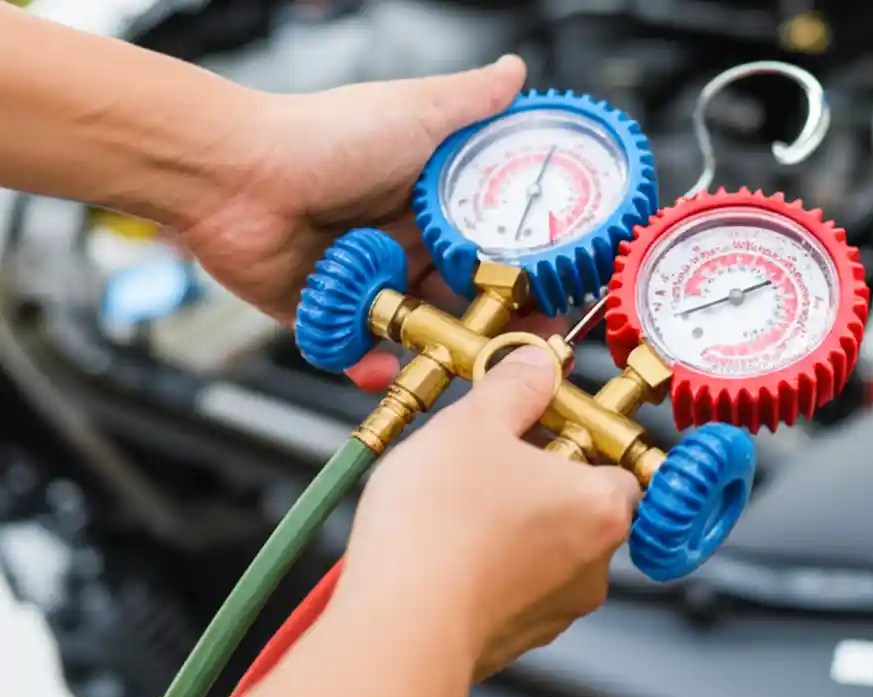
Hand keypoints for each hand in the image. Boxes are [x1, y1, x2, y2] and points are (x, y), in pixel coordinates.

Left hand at [175, 55, 562, 388]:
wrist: (233, 174)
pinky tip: (388, 363)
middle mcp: (401, 238)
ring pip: (420, 325)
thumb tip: (515, 72)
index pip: (493, 240)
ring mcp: (366, 277)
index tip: (556, 286)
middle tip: (523, 337)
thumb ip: (470, 101)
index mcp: (427, 197)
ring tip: (463, 355)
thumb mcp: (413, 111)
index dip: (526, 266)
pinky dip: (373, 363)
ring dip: (442, 343)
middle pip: (465, 291)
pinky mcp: (327, 311)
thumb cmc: (318, 138)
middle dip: (496, 317)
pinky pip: (359, 349)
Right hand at [329, 346, 638, 679]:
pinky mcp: (514, 636)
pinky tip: (443, 543)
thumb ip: (514, 386)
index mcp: (603, 507)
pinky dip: (485, 561)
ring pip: (542, 545)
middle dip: (535, 476)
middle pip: (579, 502)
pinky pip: (509, 583)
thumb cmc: (439, 531)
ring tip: (455, 499)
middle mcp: (593, 565)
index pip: (618, 460)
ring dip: (508, 519)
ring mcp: (554, 608)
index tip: (541, 418)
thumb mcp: (474, 423)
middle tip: (489, 453)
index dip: (576, 432)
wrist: (397, 626)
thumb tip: (537, 364)